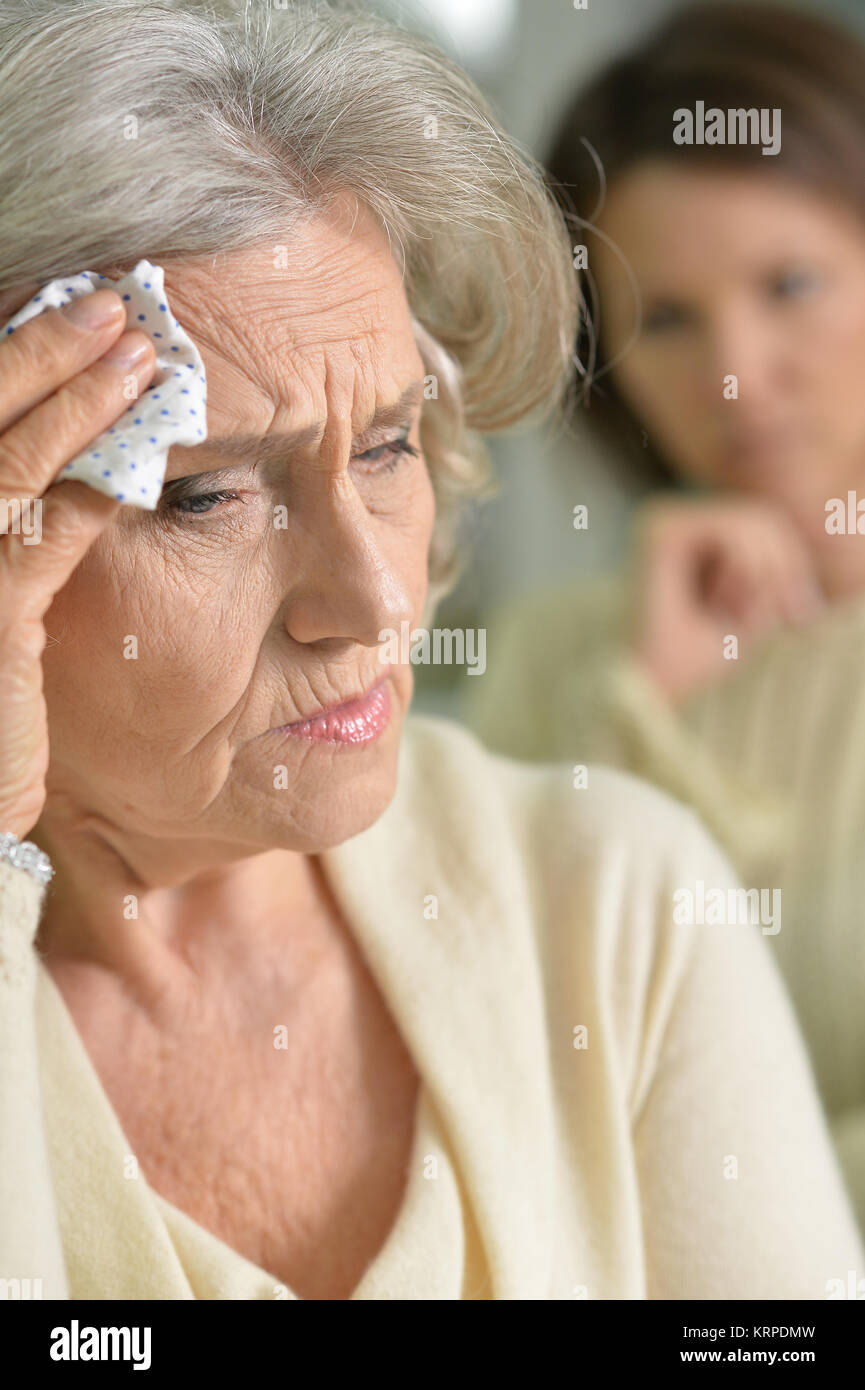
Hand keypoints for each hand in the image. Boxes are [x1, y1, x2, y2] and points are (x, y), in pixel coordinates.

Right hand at [0, 285, 155, 839]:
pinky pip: (40, 537)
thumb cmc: (1, 714)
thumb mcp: (13, 610)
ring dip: (72, 398)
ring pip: (5, 463)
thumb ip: (32, 530)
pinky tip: (140, 441)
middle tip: (114, 300)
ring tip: (137, 348)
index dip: (14, 357)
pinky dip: (89, 478)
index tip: (76, 308)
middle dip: (39, 349)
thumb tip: (91, 465)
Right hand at [629, 494, 824, 701]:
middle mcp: (671, 521)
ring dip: (761, 578)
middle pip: (763, 518)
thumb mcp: (754, 610)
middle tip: (788, 618)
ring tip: (735, 617)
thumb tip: (822, 545)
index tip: (802, 616)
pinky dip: (744, 571)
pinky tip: (720, 605)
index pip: (764, 526)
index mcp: (688, 537)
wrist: (648, 690)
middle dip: (786, 570)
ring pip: (752, 521)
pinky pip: (731, 529)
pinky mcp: (661, 532)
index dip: (794, 566)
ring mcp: (662, 521)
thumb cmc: (694, 661)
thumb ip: (777, 573)